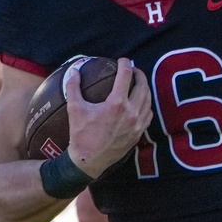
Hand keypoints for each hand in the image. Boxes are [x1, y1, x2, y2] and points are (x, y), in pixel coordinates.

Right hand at [66, 58, 151, 176]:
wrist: (89, 161)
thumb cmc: (81, 135)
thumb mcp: (74, 109)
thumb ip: (73, 87)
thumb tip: (74, 70)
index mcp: (116, 104)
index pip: (126, 75)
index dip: (125, 64)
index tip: (122, 60)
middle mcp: (131, 112)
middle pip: (143, 85)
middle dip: (139, 74)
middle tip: (132, 70)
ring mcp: (137, 123)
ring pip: (148, 99)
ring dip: (144, 88)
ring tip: (138, 83)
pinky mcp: (138, 133)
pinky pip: (148, 114)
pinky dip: (146, 104)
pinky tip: (140, 103)